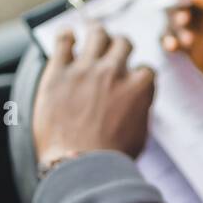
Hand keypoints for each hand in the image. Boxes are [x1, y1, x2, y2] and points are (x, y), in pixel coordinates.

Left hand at [33, 26, 155, 163]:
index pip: (145, 69)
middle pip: (123, 43)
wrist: (80, 168)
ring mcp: (85, 70)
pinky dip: (66, 36)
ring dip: (98, 34)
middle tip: (114, 52)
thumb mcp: (140, 135)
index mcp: (138, 87)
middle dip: (120, 47)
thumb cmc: (111, 159)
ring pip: (97, 34)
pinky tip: (68, 36)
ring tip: (93, 35)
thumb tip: (136, 102)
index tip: (130, 81)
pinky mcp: (58, 73)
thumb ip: (139, 111)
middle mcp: (114, 72)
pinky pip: (63, 42)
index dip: (138, 75)